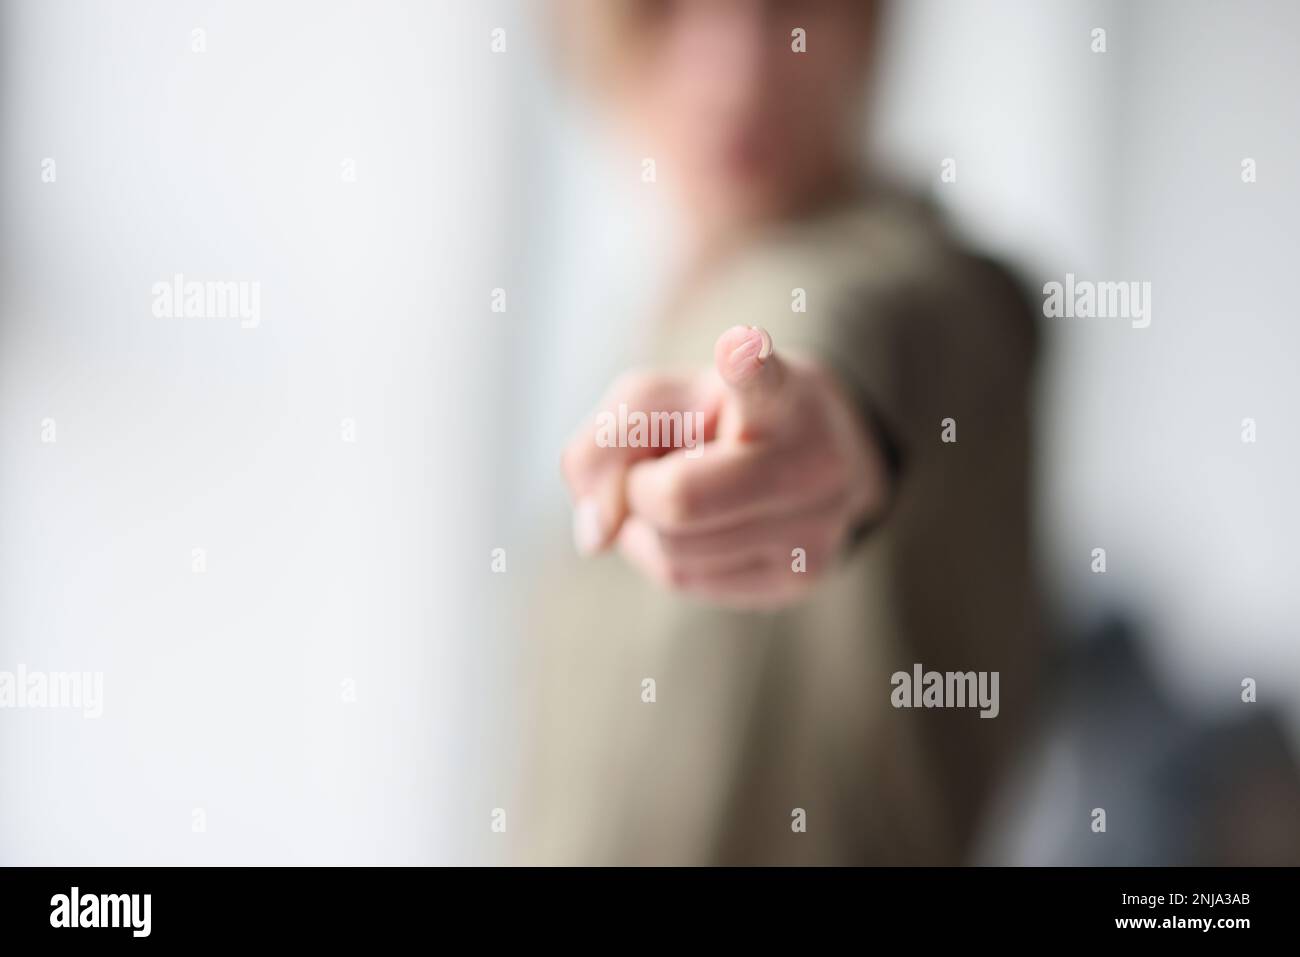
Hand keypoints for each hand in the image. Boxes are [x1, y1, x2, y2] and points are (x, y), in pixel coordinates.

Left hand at [561, 326, 889, 609]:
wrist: (811, 460)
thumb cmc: (719, 419)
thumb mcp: (659, 400)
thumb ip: (607, 440)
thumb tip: (597, 536)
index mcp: (780, 393)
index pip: (761, 381)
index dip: (745, 366)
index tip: (739, 346)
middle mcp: (812, 460)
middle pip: (675, 499)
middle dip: (640, 489)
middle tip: (659, 470)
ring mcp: (815, 527)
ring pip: (673, 552)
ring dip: (649, 526)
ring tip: (690, 493)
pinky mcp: (799, 579)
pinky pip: (686, 581)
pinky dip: (667, 555)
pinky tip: (702, 528)